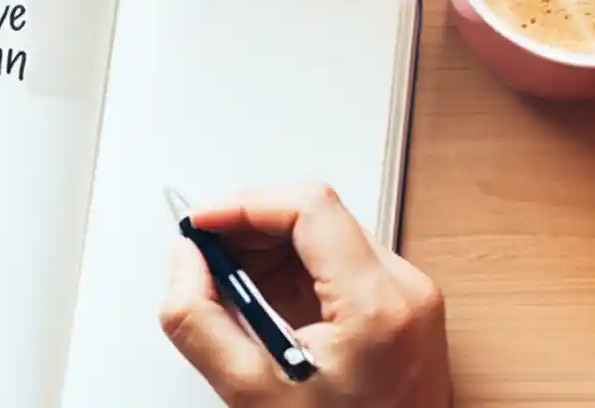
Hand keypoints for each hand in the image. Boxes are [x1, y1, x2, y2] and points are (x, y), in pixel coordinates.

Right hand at [160, 183, 451, 407]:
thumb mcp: (251, 393)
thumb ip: (198, 320)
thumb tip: (185, 261)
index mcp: (377, 307)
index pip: (309, 208)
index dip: (245, 204)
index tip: (202, 222)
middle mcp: (405, 291)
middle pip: (316, 215)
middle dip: (249, 227)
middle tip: (203, 254)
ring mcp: (409, 297)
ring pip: (325, 234)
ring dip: (268, 249)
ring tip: (228, 287)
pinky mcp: (402, 307)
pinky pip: (339, 263)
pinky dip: (293, 271)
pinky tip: (264, 304)